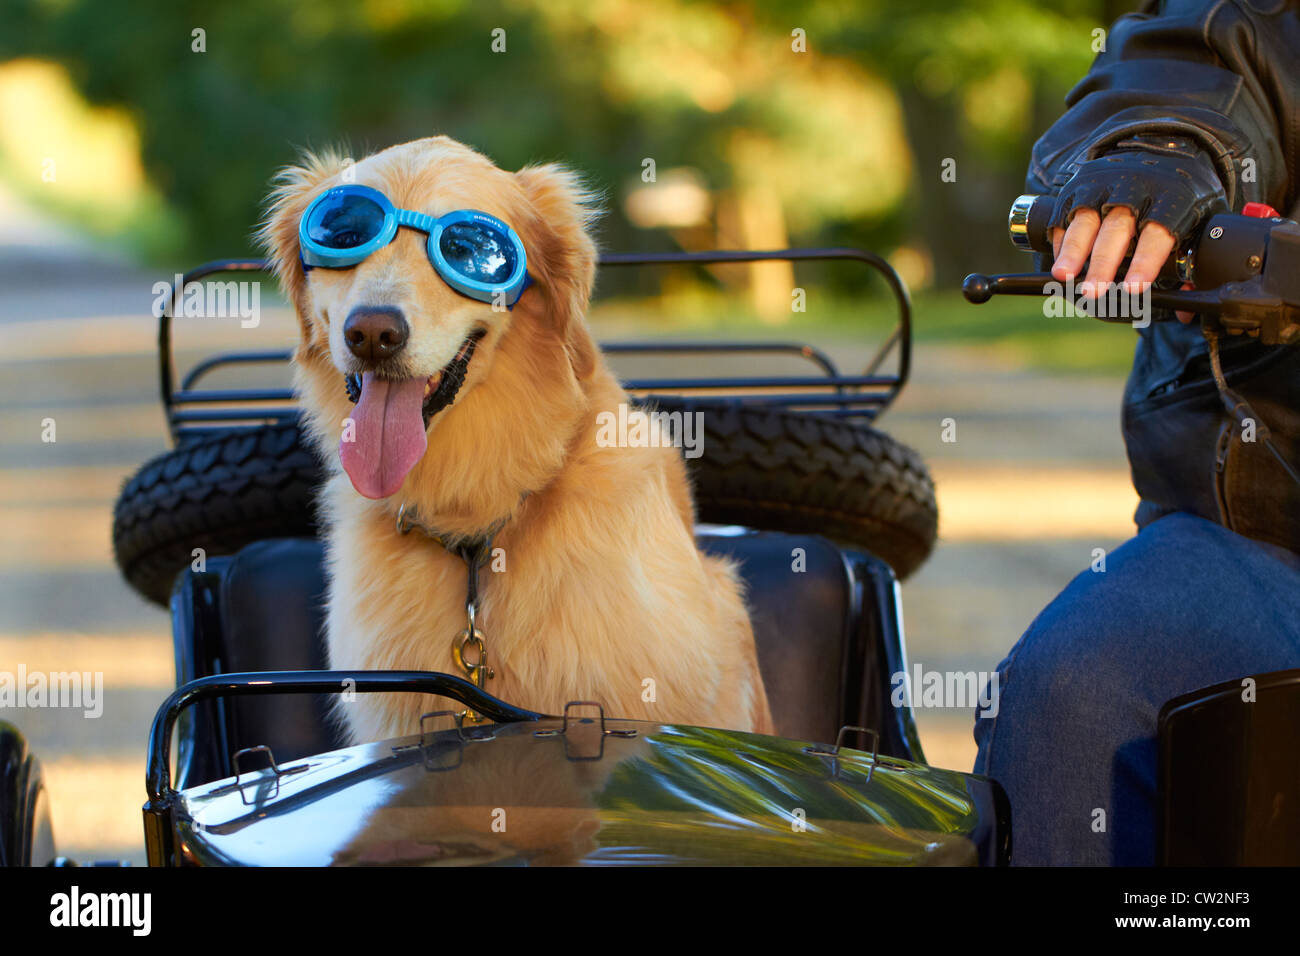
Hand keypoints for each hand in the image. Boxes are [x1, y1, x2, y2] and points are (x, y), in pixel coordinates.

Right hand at [1046, 135, 1226, 322]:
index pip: (1159, 231)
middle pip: (1117, 228)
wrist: (1162, 147)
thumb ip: (1194, 264)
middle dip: (1102, 262)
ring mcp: (1104, 186)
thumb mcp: (1203, 217)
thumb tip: (1185, 311)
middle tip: (1093, 292)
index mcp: (1173, 197)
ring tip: (1063, 277)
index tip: (1134, 289)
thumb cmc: (1182, 193)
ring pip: (1085, 220)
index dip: (1145, 261)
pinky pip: (1065, 215)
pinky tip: (1060, 263)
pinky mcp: (1079, 187)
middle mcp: (1136, 190)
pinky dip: (1060, 241)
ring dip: (1073, 251)